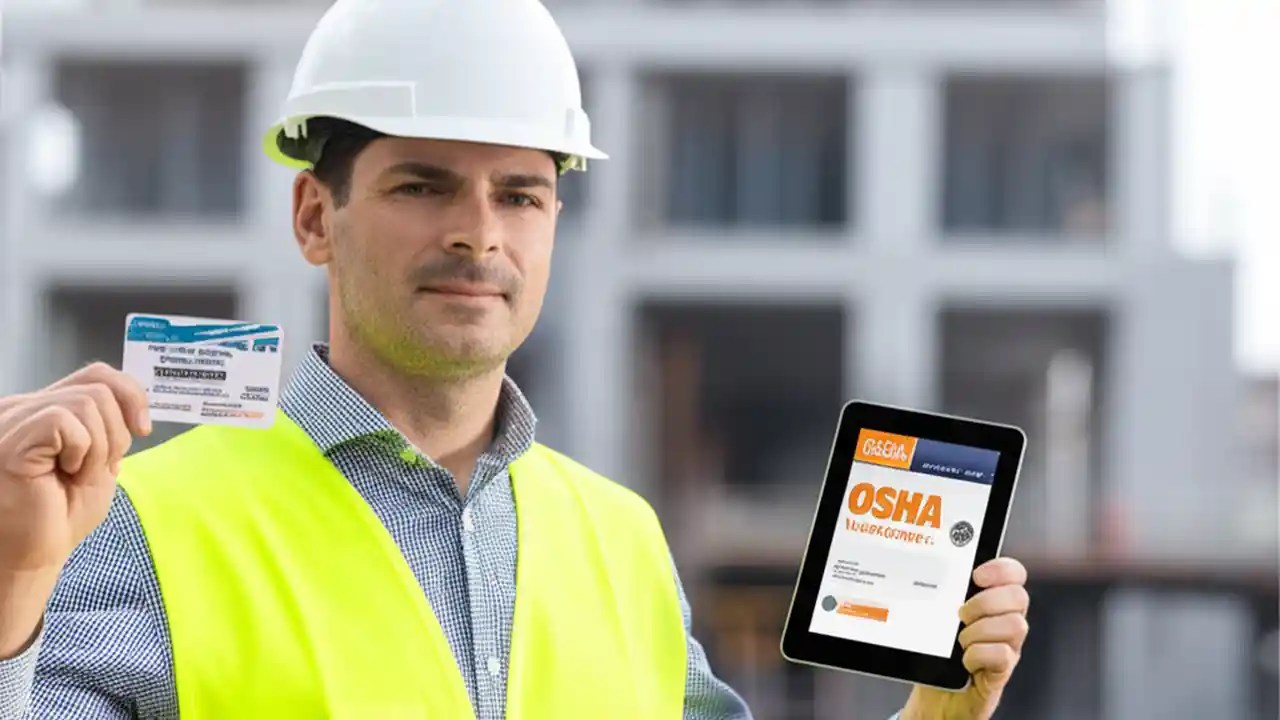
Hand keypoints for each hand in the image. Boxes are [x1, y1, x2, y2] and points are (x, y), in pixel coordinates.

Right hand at [0, 362, 150, 655]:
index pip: (96, 373)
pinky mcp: (12, 439)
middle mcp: (23, 407)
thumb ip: (111, 425)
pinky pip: (68, 422)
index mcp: (43, 408)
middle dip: (117, 432)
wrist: (35, 554)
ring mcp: (14, 420)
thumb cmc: (61, 514)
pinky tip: (63, 474)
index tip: (143, 429)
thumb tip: (133, 402)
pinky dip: (82, 451)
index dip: (130, 393)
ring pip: (88, 402)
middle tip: (97, 469)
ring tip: (76, 475)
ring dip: (100, 447)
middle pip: (99, 385)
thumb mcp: (101, 460)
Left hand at [901, 558, 1029, 719]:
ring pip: (1015, 625)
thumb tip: (931, 573)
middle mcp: (1007, 621)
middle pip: (1018, 596)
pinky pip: (1003, 654)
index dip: (1001, 569)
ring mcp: (1008, 647)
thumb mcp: (942, 617)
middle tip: (961, 614)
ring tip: (960, 641)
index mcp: (994, 601)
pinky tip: (964, 660)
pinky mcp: (1002, 672)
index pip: (1015, 574)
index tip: (977, 576)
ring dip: (980, 630)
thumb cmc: (940, 650)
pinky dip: (978, 654)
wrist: (938, 693)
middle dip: (985, 602)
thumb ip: (946, 594)